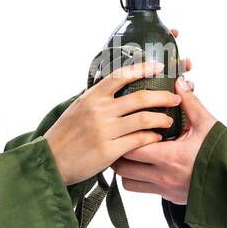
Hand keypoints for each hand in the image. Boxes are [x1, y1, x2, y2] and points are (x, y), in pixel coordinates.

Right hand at [44, 60, 182, 185]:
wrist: (51, 160)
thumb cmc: (66, 134)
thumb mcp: (78, 108)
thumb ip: (98, 98)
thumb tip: (116, 86)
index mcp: (92, 97)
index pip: (121, 75)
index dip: (142, 69)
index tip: (158, 67)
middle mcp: (99, 110)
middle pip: (140, 97)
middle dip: (163, 96)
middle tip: (174, 98)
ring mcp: (104, 130)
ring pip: (143, 118)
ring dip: (161, 119)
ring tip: (168, 121)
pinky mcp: (109, 150)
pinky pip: (138, 140)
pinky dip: (151, 137)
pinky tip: (156, 137)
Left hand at [114, 76, 215, 204]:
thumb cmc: (222, 152)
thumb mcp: (206, 124)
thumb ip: (190, 104)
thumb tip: (179, 84)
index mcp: (170, 156)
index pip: (132, 148)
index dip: (126, 137)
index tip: (128, 128)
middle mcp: (163, 176)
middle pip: (124, 168)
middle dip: (119, 154)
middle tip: (123, 140)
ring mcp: (165, 189)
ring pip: (129, 184)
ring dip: (127, 170)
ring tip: (133, 156)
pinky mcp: (169, 198)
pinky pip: (143, 191)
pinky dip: (139, 180)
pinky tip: (148, 167)